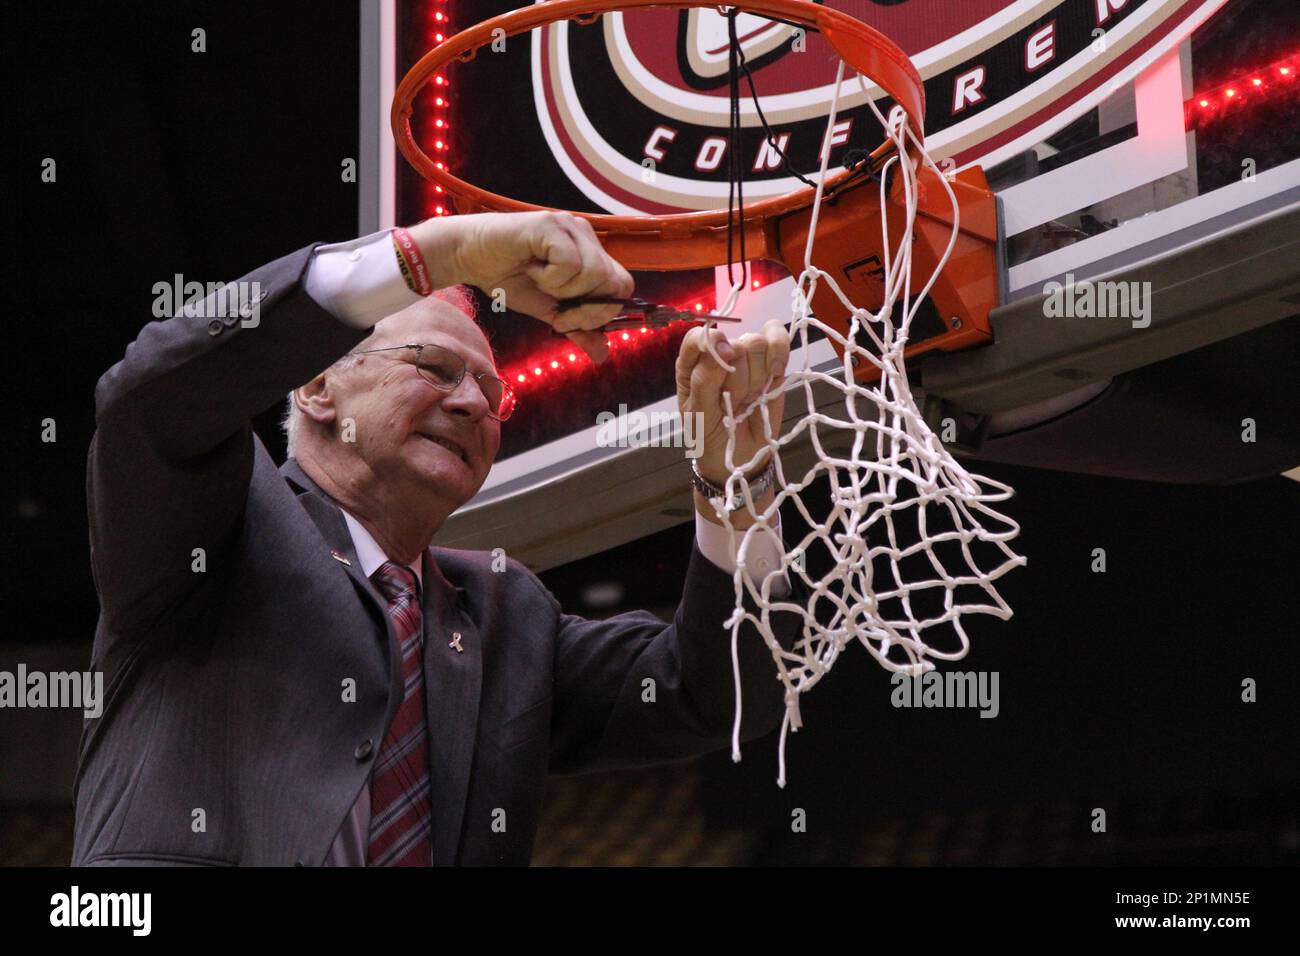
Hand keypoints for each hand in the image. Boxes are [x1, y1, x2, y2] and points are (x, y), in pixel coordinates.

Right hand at [409, 211, 633, 362]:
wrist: (469, 257)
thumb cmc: (509, 278)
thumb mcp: (548, 311)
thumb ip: (576, 328)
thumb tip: (602, 354)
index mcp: (591, 254)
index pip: (622, 287)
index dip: (601, 312)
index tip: (567, 320)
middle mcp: (586, 236)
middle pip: (614, 282)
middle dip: (584, 308)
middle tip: (554, 306)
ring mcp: (571, 227)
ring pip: (594, 273)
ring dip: (562, 290)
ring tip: (538, 279)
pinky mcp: (552, 224)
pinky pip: (570, 263)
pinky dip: (550, 277)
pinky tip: (531, 267)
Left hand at [676, 320, 789, 492]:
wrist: (737, 459)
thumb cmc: (708, 436)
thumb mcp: (699, 413)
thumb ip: (705, 379)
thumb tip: (727, 347)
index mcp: (693, 364)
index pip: (700, 336)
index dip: (714, 342)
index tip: (725, 359)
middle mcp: (720, 355)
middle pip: (736, 342)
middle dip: (738, 376)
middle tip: (734, 401)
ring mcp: (748, 359)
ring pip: (758, 344)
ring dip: (756, 376)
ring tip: (749, 398)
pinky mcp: (773, 365)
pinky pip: (780, 341)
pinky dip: (779, 353)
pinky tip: (774, 374)